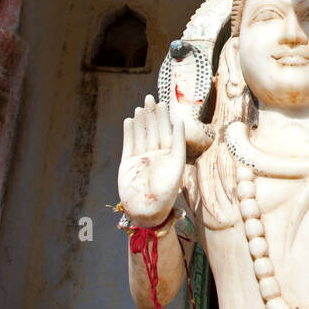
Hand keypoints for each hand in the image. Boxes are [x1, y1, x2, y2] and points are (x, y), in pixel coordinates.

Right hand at [119, 95, 184, 224]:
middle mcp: (156, 156)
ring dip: (141, 121)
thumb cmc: (167, 190)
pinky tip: (130, 120)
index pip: (166, 131)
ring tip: (140, 107)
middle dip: (152, 114)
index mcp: (169, 156)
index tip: (162, 102)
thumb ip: (178, 142)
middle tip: (150, 97)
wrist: (148, 210)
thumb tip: (180, 121)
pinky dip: (129, 133)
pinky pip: (129, 144)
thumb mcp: (177, 163)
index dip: (164, 117)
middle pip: (153, 130)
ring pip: (141, 135)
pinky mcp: (128, 164)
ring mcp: (141, 159)